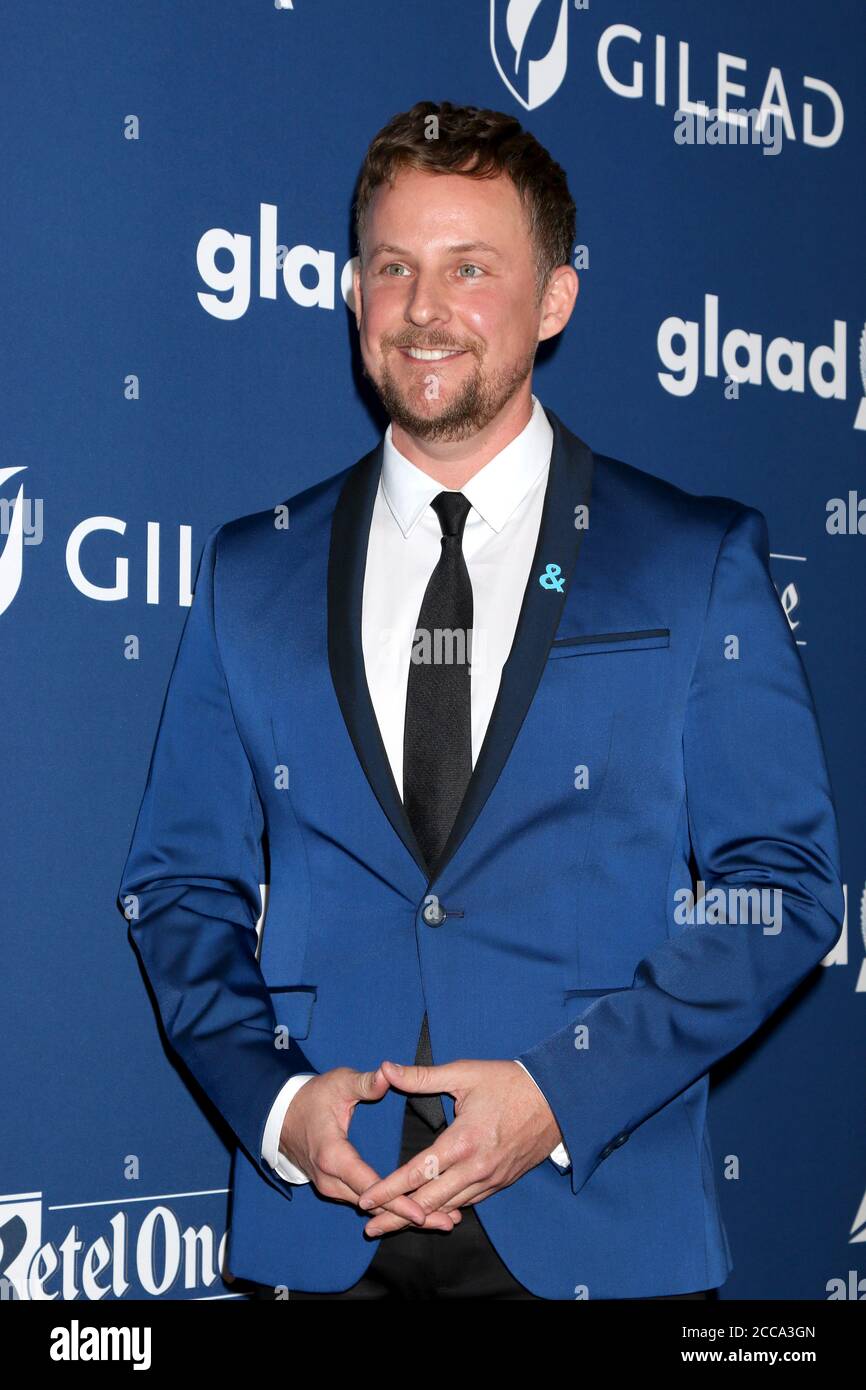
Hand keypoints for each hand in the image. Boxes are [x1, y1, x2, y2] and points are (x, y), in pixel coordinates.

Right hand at [279, 1065, 462, 1233]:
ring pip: (371, 1209)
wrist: (280, 1114)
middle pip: (375, 1205)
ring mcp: (330, 1187)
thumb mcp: (338, 1084)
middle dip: (410, 1215)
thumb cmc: (312, 1097)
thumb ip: (365, 1083)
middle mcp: (331, 1180)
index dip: (397, 1200)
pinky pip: (364, 1202)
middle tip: (447, 1222)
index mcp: (334, 1156)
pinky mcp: (334, 1188)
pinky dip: (390, 1209)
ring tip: (441, 1220)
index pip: (370, 1186)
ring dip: (403, 1215)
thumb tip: (388, 1074)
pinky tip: (415, 1212)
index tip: (423, 1211)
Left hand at [356, 1059, 561, 1236]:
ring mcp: (490, 1180)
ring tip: (392, 1225)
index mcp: (462, 1142)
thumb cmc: (508, 1082)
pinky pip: (468, 1203)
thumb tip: (385, 1069)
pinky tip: (432, 1215)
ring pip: (449, 1208)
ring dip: (420, 1218)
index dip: (389, 1189)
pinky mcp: (501, 1183)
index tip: (365, 1200)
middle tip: (369, 1226)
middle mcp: (475, 1168)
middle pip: (429, 1202)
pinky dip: (446, 1211)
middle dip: (397, 1216)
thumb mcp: (464, 1074)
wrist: (556, 1099)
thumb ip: (421, 1077)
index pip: (417, 1173)